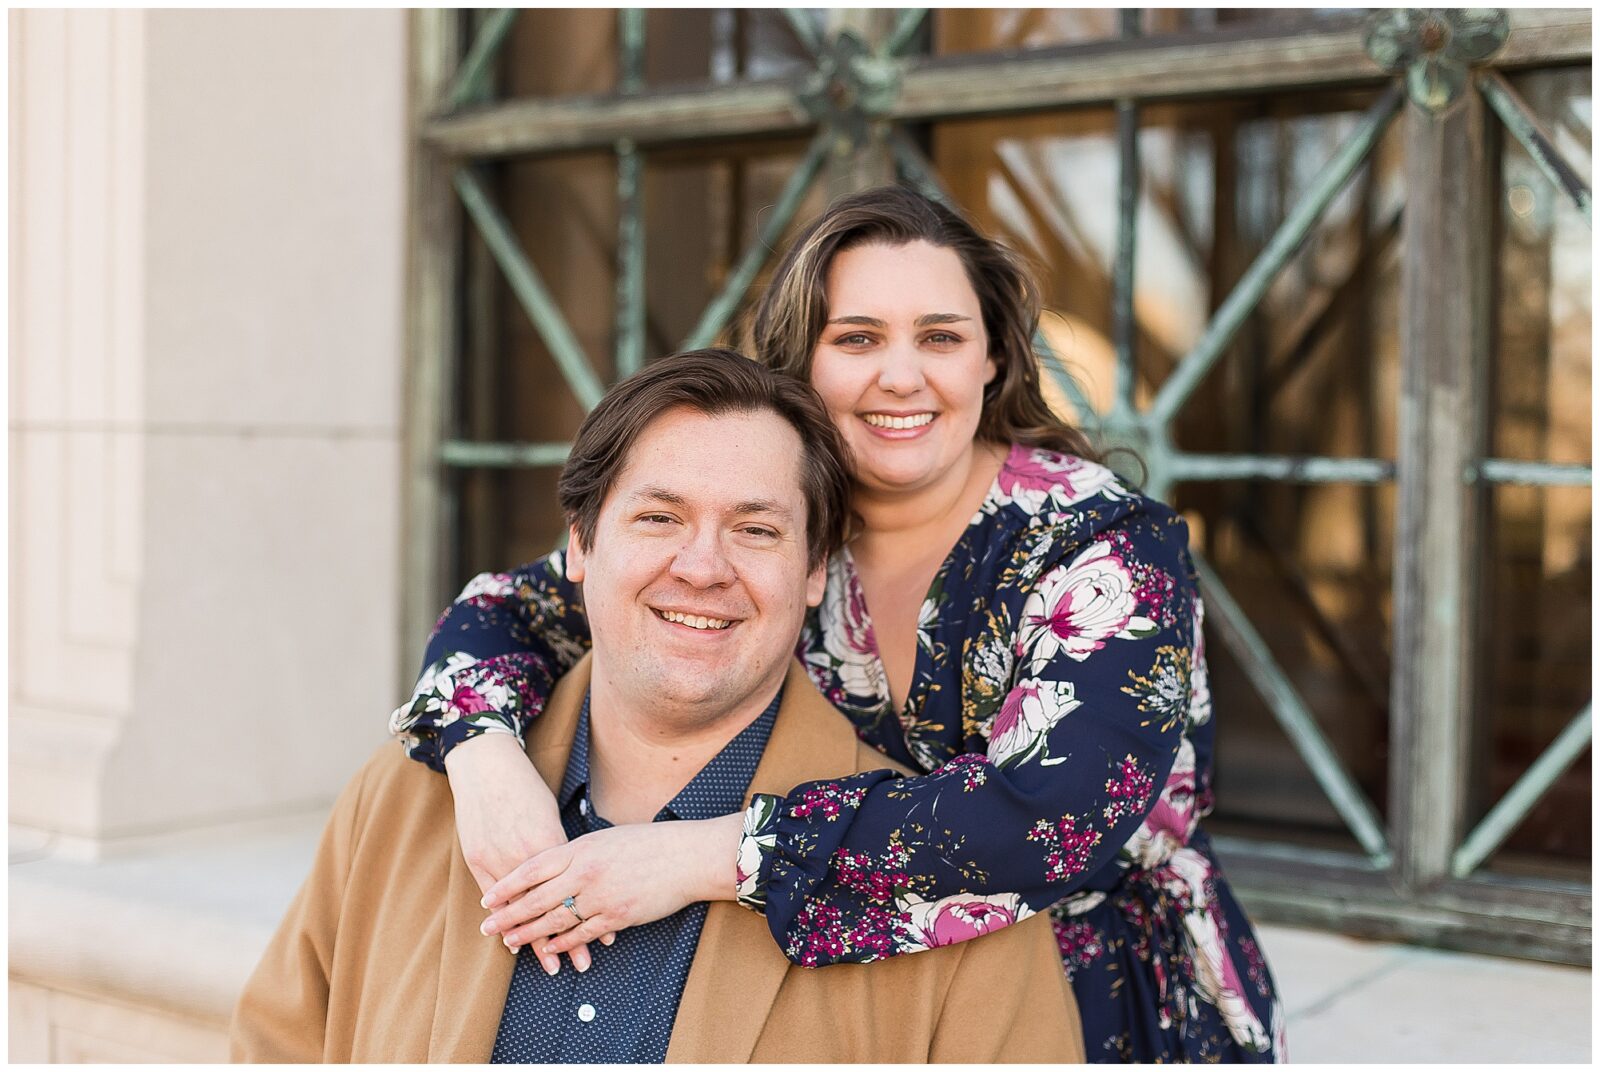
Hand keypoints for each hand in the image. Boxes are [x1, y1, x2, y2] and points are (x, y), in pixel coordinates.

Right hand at [443, 732, 607, 972]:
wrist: (486, 766)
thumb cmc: (524, 788)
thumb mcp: (550, 816)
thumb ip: (564, 847)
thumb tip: (582, 872)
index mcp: (550, 842)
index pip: (574, 888)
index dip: (589, 914)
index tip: (606, 937)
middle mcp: (525, 855)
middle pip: (550, 906)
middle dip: (567, 939)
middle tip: (583, 965)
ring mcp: (499, 858)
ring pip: (522, 910)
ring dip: (535, 940)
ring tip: (552, 965)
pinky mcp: (478, 859)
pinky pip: (495, 899)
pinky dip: (508, 921)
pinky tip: (514, 943)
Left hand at [479, 812, 743, 955]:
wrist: (686, 856)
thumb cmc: (649, 843)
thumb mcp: (606, 838)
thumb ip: (578, 853)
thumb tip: (553, 864)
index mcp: (580, 849)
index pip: (532, 869)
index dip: (507, 885)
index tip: (489, 897)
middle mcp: (585, 873)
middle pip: (536, 898)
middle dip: (508, 914)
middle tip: (487, 927)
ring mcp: (600, 897)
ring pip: (555, 920)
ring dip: (530, 933)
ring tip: (510, 941)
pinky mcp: (617, 916)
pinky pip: (583, 933)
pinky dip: (564, 942)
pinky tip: (550, 948)